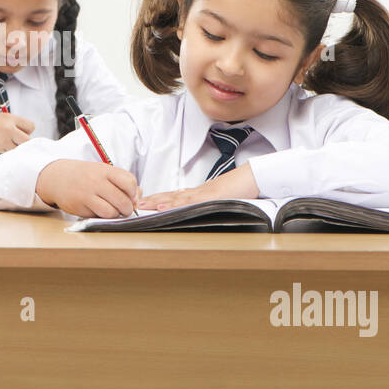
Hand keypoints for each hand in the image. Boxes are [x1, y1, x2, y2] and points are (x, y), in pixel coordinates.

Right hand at [0, 113, 35, 154]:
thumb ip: (8, 128)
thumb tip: (19, 140)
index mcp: (9, 117)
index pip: (30, 127)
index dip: (25, 134)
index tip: (17, 139)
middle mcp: (8, 126)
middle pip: (29, 140)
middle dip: (22, 146)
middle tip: (11, 149)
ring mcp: (3, 138)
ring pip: (20, 150)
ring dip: (15, 155)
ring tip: (5, 155)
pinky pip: (9, 158)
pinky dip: (7, 160)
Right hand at [34, 160, 139, 217]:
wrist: (57, 177)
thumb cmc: (84, 175)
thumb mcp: (102, 171)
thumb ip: (121, 182)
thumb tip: (138, 198)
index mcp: (105, 170)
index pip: (129, 182)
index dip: (134, 193)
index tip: (132, 196)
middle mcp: (96, 181)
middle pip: (123, 201)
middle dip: (127, 209)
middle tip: (124, 209)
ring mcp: (87, 194)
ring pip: (111, 212)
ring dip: (115, 214)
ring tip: (111, 210)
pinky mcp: (79, 207)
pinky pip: (97, 216)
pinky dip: (101, 216)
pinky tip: (97, 210)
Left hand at [137, 164, 258, 210]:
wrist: (254, 177)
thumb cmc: (242, 188)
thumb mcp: (222, 199)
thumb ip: (210, 204)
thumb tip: (201, 210)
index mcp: (200, 194)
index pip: (175, 197)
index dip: (159, 200)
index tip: (144, 203)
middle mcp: (197, 192)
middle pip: (170, 196)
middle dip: (152, 200)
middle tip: (135, 204)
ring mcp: (202, 194)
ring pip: (175, 198)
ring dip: (156, 202)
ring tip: (141, 206)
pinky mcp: (209, 197)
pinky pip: (188, 202)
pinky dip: (173, 205)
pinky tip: (161, 208)